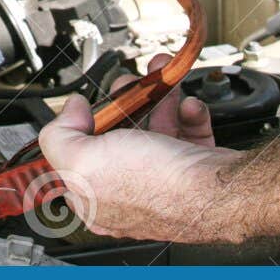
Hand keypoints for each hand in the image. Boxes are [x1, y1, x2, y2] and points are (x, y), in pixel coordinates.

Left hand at [37, 55, 242, 242]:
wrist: (220, 191)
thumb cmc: (159, 188)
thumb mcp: (83, 161)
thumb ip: (59, 135)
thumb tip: (70, 112)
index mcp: (95, 200)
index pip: (73, 160)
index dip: (76, 130)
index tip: (86, 109)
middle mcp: (128, 192)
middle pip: (116, 136)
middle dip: (123, 103)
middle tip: (128, 86)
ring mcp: (163, 180)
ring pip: (153, 127)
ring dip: (157, 97)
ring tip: (161, 80)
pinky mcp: (192, 168)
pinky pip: (185, 131)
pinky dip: (186, 113)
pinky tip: (186, 108)